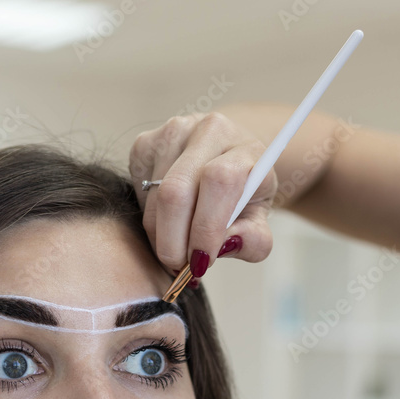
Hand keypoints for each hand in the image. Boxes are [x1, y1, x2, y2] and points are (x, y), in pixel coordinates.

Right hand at [128, 112, 276, 280]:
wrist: (227, 155)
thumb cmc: (244, 192)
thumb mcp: (259, 218)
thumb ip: (254, 240)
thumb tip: (226, 246)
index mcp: (245, 148)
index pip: (220, 182)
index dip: (206, 227)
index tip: (201, 262)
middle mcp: (208, 131)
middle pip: (176, 191)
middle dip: (173, 240)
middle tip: (180, 266)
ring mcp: (173, 132)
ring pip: (155, 196)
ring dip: (160, 235)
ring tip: (178, 247)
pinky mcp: (146, 142)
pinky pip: (140, 192)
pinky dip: (151, 218)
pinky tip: (168, 220)